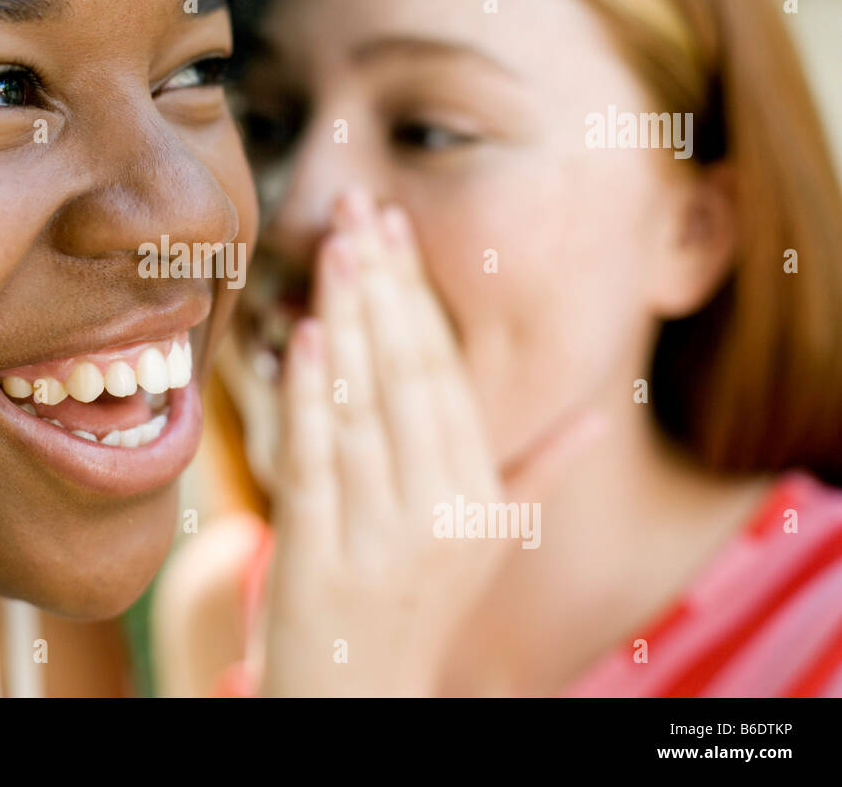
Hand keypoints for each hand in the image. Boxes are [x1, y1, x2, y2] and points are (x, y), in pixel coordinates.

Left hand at [257, 188, 543, 695]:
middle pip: (408, 375)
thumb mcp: (492, 538)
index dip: (420, 297)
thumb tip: (597, 411)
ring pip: (361, 407)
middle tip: (360, 210)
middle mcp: (439, 511)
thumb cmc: (426, 600)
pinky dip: (307, 396)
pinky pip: (315, 461)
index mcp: (480, 496)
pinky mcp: (320, 556)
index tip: (396, 232)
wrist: (359, 689)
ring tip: (335, 250)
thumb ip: (540, 470)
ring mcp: (379, 535)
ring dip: (346, 321)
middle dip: (382, 286)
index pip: (447, 375)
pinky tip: (303, 337)